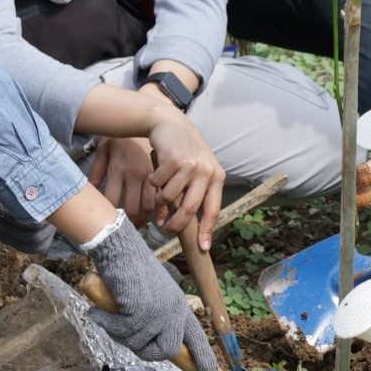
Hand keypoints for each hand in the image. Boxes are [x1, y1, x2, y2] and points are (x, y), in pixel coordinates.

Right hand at [80, 212, 217, 370]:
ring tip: (111, 313)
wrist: (119, 248)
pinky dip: (106, 323)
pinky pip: (121, 332)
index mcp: (179, 305)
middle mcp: (173, 310)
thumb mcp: (152, 294)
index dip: (203, 355)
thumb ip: (156, 318)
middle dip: (146, 351)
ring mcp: (158, 312)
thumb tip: (147, 345)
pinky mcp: (140, 312)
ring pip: (138, 344)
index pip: (196, 335)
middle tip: (127, 336)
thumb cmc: (131, 269)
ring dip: (119, 333)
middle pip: (166, 350)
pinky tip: (97, 311)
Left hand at [90, 136, 158, 225]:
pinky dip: (158, 211)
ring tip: (136, 225)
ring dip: (143, 220)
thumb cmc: (120, 138)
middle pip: (131, 208)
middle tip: (123, 230)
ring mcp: (151, 175)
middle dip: (127, 223)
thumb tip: (88, 193)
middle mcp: (135, 174)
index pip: (111, 201)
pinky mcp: (162, 175)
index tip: (105, 222)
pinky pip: (162, 198)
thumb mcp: (103, 150)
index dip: (107, 215)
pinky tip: (154, 217)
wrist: (145, 120)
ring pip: (148, 207)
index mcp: (118, 168)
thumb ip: (96, 172)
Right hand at [144, 105, 224, 249]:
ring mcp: (191, 165)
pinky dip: (153, 182)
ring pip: (169, 197)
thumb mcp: (196, 170)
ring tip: (159, 190)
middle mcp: (207, 171)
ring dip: (160, 199)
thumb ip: (192, 194)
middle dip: (175, 224)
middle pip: (190, 209)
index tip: (202, 248)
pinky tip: (156, 171)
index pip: (213, 209)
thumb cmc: (182, 151)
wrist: (169, 123)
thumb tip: (178, 226)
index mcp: (217, 177)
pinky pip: (158, 184)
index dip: (207, 230)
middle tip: (164, 229)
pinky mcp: (174, 160)